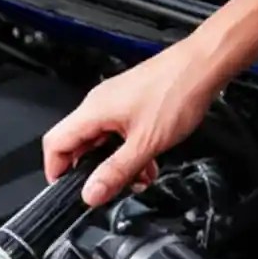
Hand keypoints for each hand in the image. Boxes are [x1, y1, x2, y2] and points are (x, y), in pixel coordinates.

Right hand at [42, 40, 218, 205]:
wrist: (203, 66)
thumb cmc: (177, 91)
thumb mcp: (146, 143)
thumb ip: (116, 172)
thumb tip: (91, 193)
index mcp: (93, 111)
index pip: (54, 144)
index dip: (55, 171)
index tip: (67, 190)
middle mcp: (99, 104)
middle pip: (78, 145)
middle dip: (94, 171)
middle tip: (112, 188)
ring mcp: (114, 102)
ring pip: (101, 141)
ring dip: (116, 163)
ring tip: (138, 176)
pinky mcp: (130, 102)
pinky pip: (118, 132)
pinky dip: (128, 151)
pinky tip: (147, 161)